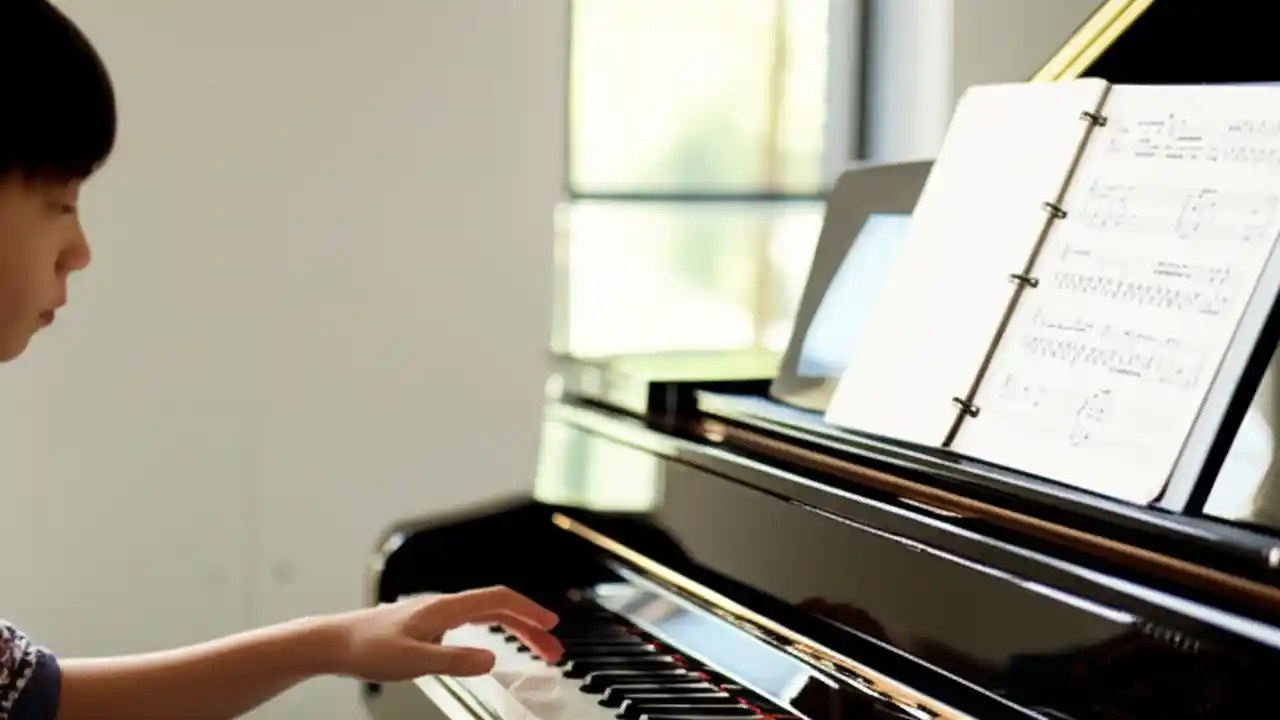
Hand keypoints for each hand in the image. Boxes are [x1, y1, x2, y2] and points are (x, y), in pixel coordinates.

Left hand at [322, 585, 562, 680]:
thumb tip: (493, 659)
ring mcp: (435, 615)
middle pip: (499, 608)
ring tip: (535, 651)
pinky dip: (494, 632)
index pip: (498, 600)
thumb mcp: (412, 661)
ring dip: (516, 630)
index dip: (529, 611)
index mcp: (444, 608)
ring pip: (487, 615)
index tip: (552, 626)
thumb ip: (453, 661)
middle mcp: (443, 606)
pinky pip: (472, 623)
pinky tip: (490, 649)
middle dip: (531, 626)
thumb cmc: (365, 648)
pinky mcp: (426, 626)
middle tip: (554, 650)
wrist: (331, 642)